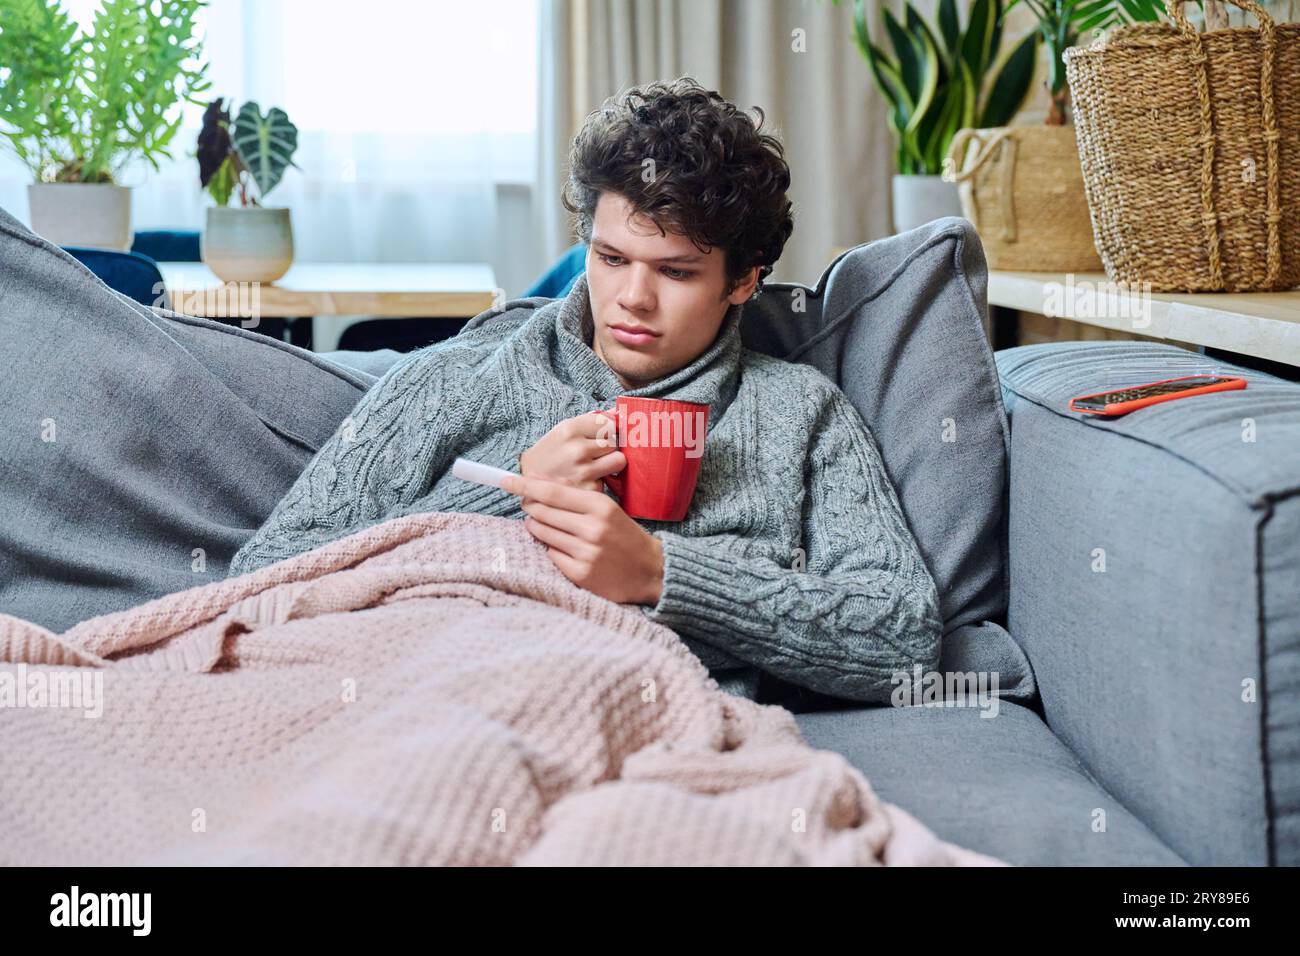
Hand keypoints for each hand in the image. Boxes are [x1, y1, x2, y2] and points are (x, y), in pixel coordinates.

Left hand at [500, 473, 663, 605]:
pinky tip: (564, 548)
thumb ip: (576, 499)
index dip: (526, 486)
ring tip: (545, 526)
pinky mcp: (581, 574)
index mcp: (600, 506)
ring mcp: (586, 552)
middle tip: (529, 506)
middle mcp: (593, 528)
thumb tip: (538, 486)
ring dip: (537, 528)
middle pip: (543, 512)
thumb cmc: (624, 536)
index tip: (506, 481)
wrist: (650, 571)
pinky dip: (552, 549)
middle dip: (531, 507)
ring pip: (542, 533)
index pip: (553, 492)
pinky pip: (551, 555)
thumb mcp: (607, 510)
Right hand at [519, 411, 625, 492]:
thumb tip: (619, 413)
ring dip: (610, 462)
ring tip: (595, 464)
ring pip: (619, 460)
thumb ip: (592, 420)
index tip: (599, 435)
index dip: (607, 430)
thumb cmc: (550, 454)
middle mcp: (578, 449)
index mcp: (570, 430)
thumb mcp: (564, 430)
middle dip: (608, 446)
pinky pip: (609, 479)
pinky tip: (585, 479)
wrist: (529, 483)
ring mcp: (584, 471)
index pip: (610, 423)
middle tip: (594, 452)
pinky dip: (600, 479)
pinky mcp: (590, 490)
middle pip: (615, 442)